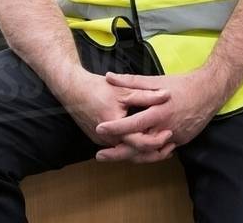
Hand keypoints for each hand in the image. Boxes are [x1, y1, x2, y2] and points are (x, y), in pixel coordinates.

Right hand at [56, 70, 173, 156]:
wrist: (71, 90)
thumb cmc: (97, 88)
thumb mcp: (123, 90)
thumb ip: (146, 95)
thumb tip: (167, 95)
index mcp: (114, 128)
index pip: (140, 142)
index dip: (157, 140)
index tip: (170, 133)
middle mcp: (107, 139)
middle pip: (135, 154)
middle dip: (154, 153)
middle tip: (171, 146)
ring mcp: (102, 142)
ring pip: (127, 153)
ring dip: (144, 152)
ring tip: (163, 147)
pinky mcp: (99, 140)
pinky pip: (119, 148)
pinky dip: (133, 147)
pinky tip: (144, 141)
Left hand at [93, 70, 226, 161]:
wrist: (209, 92)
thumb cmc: (181, 84)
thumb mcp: (156, 80)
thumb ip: (131, 81)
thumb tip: (109, 76)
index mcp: (159, 111)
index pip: (133, 123)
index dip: (116, 127)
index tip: (99, 129)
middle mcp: (166, 128)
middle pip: (139, 146)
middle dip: (118, 152)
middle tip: (100, 155)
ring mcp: (174, 137)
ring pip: (150, 153)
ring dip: (131, 156)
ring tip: (114, 156)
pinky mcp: (181, 142)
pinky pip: (161, 151)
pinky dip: (148, 154)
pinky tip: (135, 154)